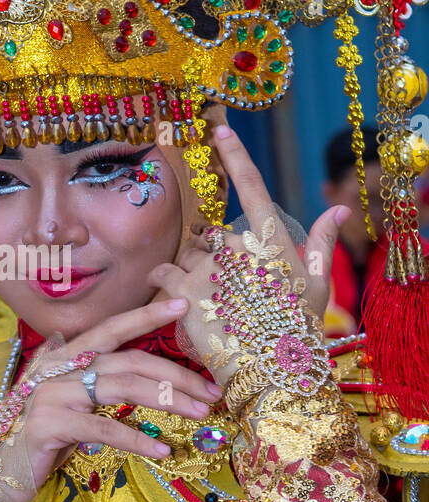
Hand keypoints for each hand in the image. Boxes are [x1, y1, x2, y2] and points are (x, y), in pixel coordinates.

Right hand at [6, 299, 223, 501]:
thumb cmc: (40, 438)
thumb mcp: (72, 405)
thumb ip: (98, 385)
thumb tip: (145, 379)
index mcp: (64, 355)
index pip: (112, 329)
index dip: (146, 316)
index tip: (182, 306)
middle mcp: (57, 366)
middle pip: (129, 361)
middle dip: (176, 375)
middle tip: (211, 392)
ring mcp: (51, 393)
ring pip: (122, 387)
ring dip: (169, 401)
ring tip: (200, 415)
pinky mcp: (49, 424)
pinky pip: (104, 428)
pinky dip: (138, 439)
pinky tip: (162, 451)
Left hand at [148, 126, 350, 386]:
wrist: (271, 373)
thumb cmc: (298, 331)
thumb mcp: (317, 287)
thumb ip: (320, 244)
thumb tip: (339, 209)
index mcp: (272, 241)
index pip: (253, 187)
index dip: (235, 155)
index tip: (218, 128)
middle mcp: (240, 247)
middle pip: (211, 236)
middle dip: (210, 259)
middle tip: (223, 294)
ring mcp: (211, 267)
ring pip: (187, 254)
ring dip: (188, 273)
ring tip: (204, 304)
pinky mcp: (186, 290)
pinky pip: (163, 272)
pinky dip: (163, 282)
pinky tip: (171, 299)